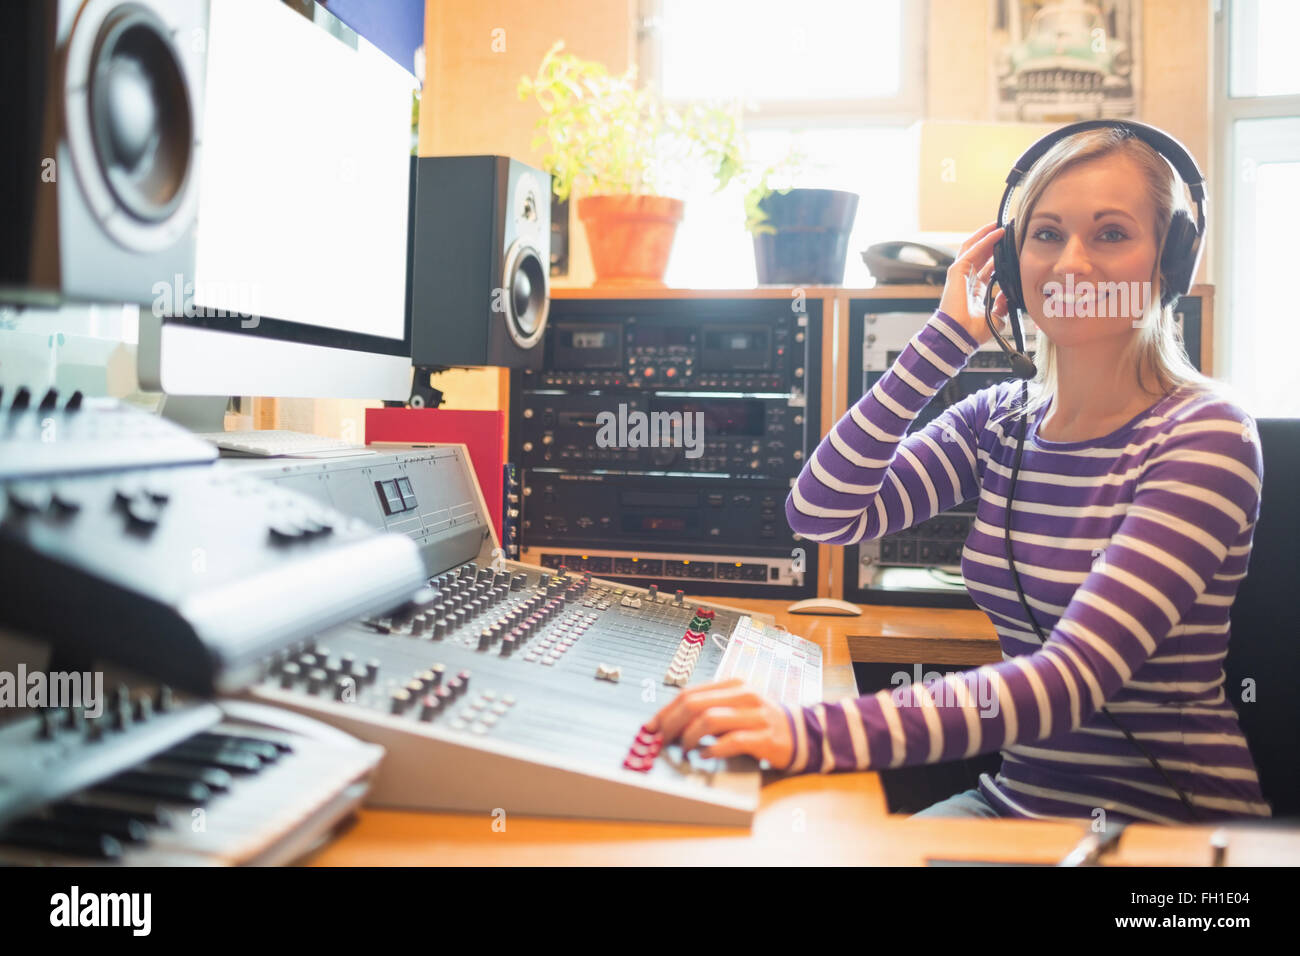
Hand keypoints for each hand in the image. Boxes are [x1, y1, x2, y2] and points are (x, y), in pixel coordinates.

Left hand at [644, 678, 793, 768]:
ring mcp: (754, 715)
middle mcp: (742, 694)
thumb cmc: (759, 721)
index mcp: (731, 684)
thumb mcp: (733, 707)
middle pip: (695, 704)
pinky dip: (713, 749)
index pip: (689, 693)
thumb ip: (706, 709)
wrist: (798, 733)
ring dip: (689, 737)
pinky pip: (732, 741)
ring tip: (683, 749)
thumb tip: (668, 723)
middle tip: (662, 741)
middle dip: (671, 724)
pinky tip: (704, 755)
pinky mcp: (764, 737)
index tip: (650, 727)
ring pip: (710, 720)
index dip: (665, 711)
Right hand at [937, 221, 1009, 347]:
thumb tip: (1010, 293)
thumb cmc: (973, 331)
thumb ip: (1004, 304)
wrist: (960, 336)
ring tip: (1001, 223)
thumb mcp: (997, 317)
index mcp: (976, 291)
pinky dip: (985, 240)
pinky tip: (997, 232)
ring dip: (988, 235)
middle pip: (981, 254)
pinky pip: (972, 250)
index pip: (988, 267)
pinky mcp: (956, 271)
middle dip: (994, 241)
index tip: (1012, 247)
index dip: (999, 256)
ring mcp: (960, 274)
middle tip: (1009, 230)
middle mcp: (967, 280)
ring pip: (974, 247)